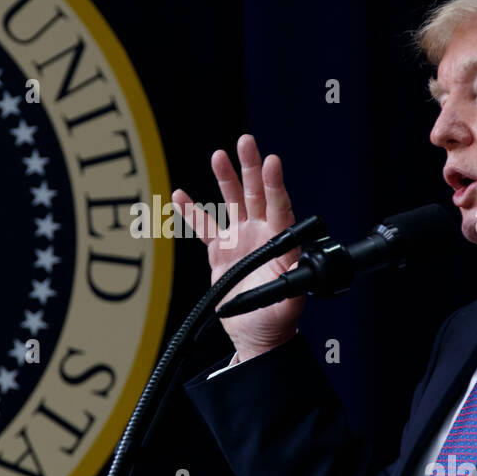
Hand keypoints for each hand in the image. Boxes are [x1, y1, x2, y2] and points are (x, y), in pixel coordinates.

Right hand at [172, 134, 303, 361]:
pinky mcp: (220, 251)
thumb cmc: (277, 319)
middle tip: (246, 142)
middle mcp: (261, 234)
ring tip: (218, 155)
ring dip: (225, 179)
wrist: (255, 334)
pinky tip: (181, 196)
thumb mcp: (290, 302)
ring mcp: (240, 239)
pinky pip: (204, 227)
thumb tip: (295, 268)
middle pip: (255, 193)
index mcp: (281, 241)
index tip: (272, 162)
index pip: (279, 205)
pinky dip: (192, 212)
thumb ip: (292, 283)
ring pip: (231, 202)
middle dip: (250, 167)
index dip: (275, 184)